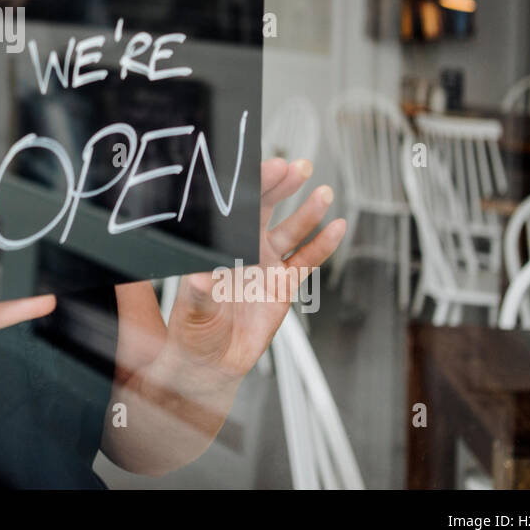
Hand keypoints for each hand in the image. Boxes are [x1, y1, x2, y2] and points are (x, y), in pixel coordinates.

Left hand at [158, 158, 345, 384]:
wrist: (210, 363)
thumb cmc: (192, 332)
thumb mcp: (192, 314)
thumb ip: (199, 296)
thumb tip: (201, 279)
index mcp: (215, 247)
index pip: (232, 208)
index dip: (249, 188)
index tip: (265, 170)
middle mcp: (240, 249)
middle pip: (261, 208)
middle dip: (278, 186)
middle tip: (297, 166)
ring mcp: (264, 264)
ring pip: (289, 229)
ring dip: (307, 211)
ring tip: (323, 191)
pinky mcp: (283, 284)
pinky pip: (306, 259)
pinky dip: (323, 244)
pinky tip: (337, 227)